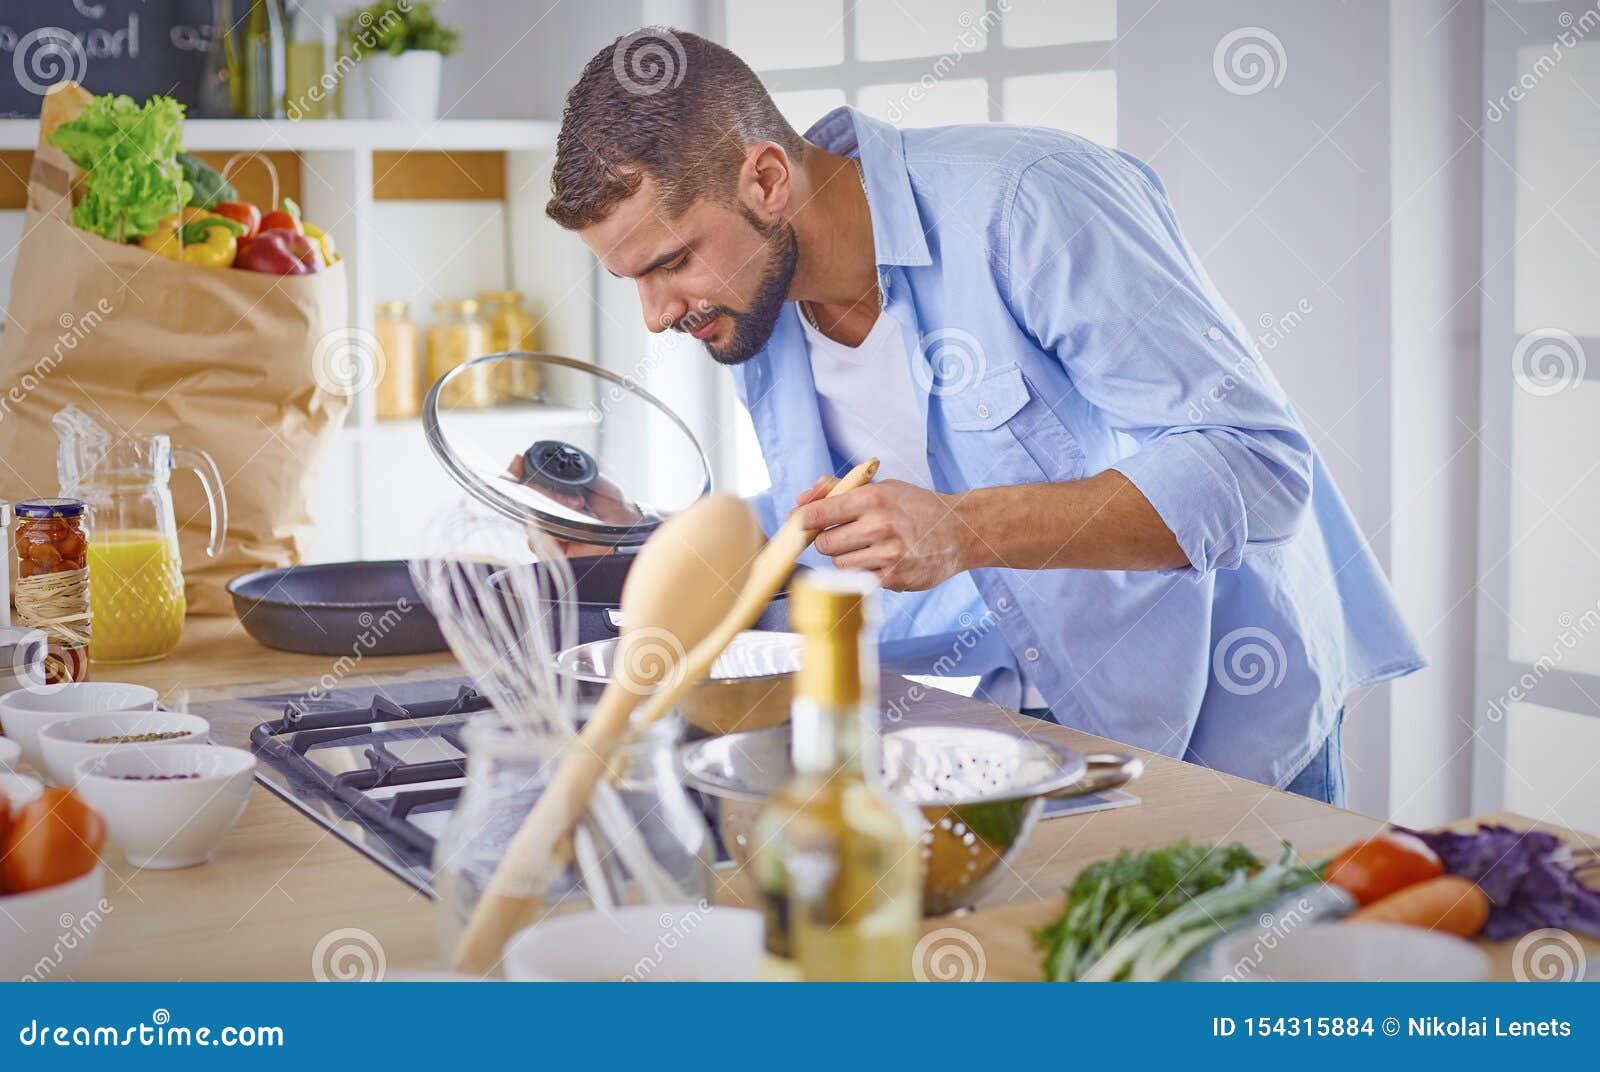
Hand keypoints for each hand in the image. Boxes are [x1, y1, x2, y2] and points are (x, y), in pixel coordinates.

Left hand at [795, 479, 971, 590]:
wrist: (959, 531)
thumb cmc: (916, 507)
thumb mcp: (881, 487)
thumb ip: (838, 489)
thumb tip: (800, 502)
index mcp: (871, 498)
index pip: (817, 514)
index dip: (803, 521)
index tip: (802, 524)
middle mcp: (879, 525)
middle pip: (824, 544)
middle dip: (830, 540)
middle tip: (848, 534)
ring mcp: (887, 554)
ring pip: (840, 564)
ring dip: (848, 557)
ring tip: (870, 547)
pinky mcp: (893, 578)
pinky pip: (858, 579)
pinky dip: (864, 572)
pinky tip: (881, 561)